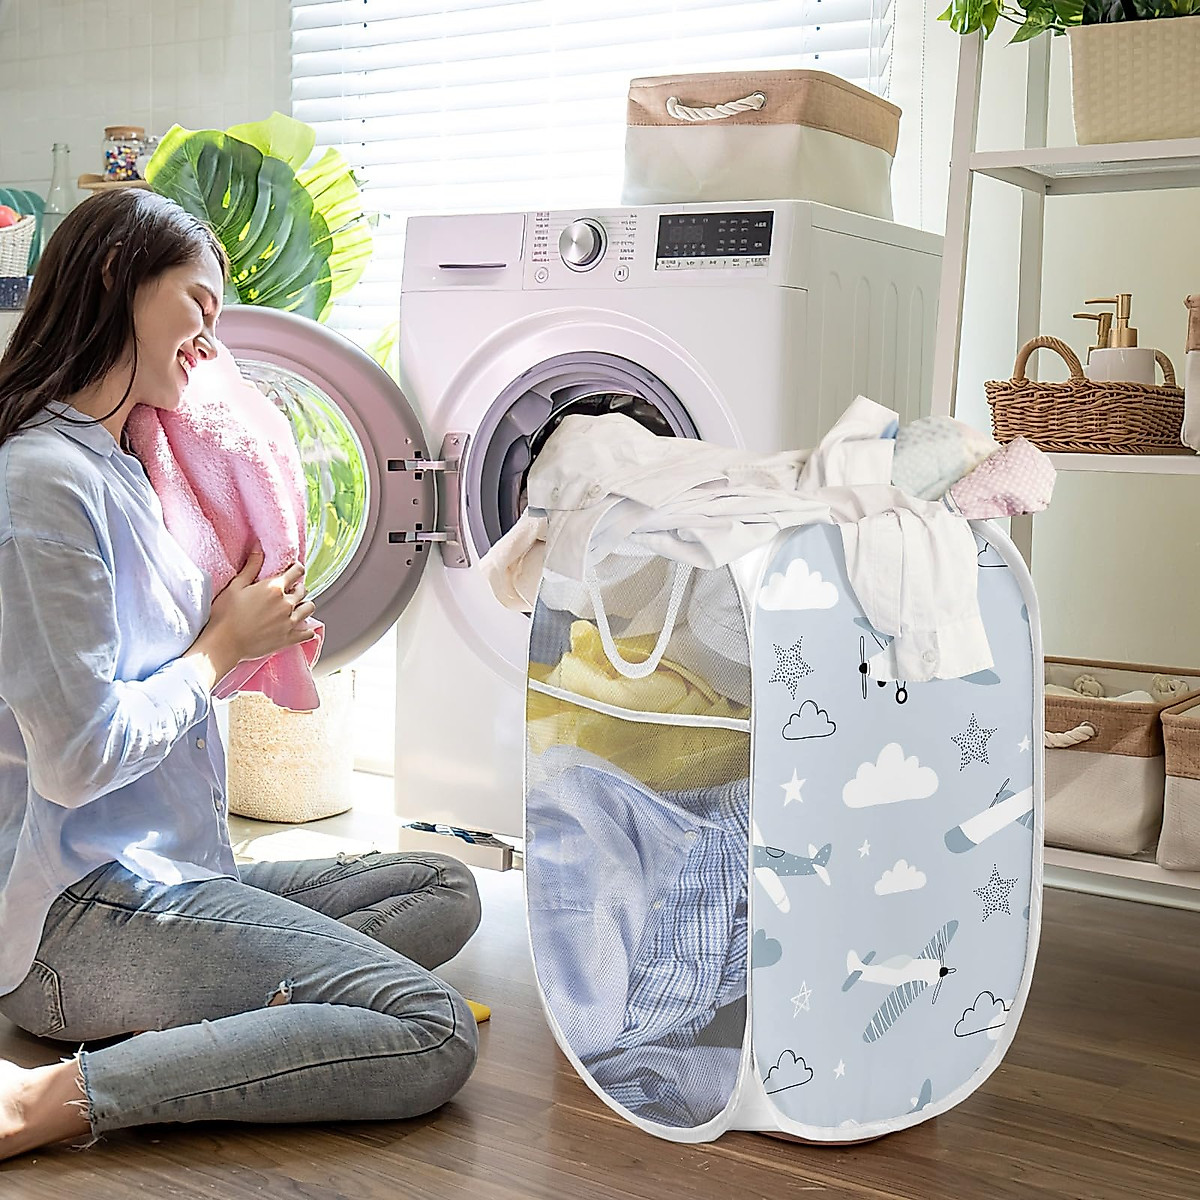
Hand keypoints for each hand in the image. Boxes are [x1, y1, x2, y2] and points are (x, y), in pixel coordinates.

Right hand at [204, 546, 317, 666]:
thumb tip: (258, 548)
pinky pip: (308, 633)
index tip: (293, 571)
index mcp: (274, 588)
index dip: (295, 569)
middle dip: (297, 588)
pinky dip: (307, 630)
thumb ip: (251, 566)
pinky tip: (303, 629)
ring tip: (295, 607)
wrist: (224, 644)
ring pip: (309, 608)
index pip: (296, 571)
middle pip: (303, 590)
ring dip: (304, 605)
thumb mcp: (236, 586)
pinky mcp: (289, 639)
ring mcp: (290, 622)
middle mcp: (286, 604)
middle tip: (288, 590)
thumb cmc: (225, 614)